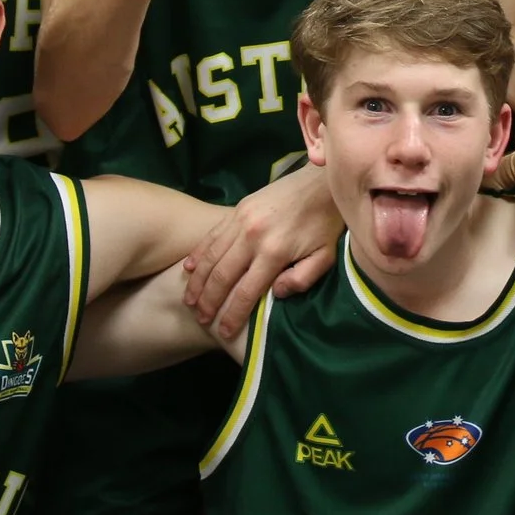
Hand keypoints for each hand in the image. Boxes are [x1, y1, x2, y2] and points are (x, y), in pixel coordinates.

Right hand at [184, 167, 344, 335]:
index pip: (246, 292)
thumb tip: (275, 293)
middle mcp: (252, 236)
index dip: (232, 315)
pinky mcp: (238, 208)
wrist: (321, 183)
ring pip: (211, 256)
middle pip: (222, 276)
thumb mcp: (325, 256)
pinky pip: (212, 234)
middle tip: (201, 319)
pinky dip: (199, 253)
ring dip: (198, 281)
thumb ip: (302, 279)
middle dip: (209, 302)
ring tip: (190, 300)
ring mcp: (241, 220)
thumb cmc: (325, 224)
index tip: (223, 332)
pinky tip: (189, 268)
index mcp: (274, 252)